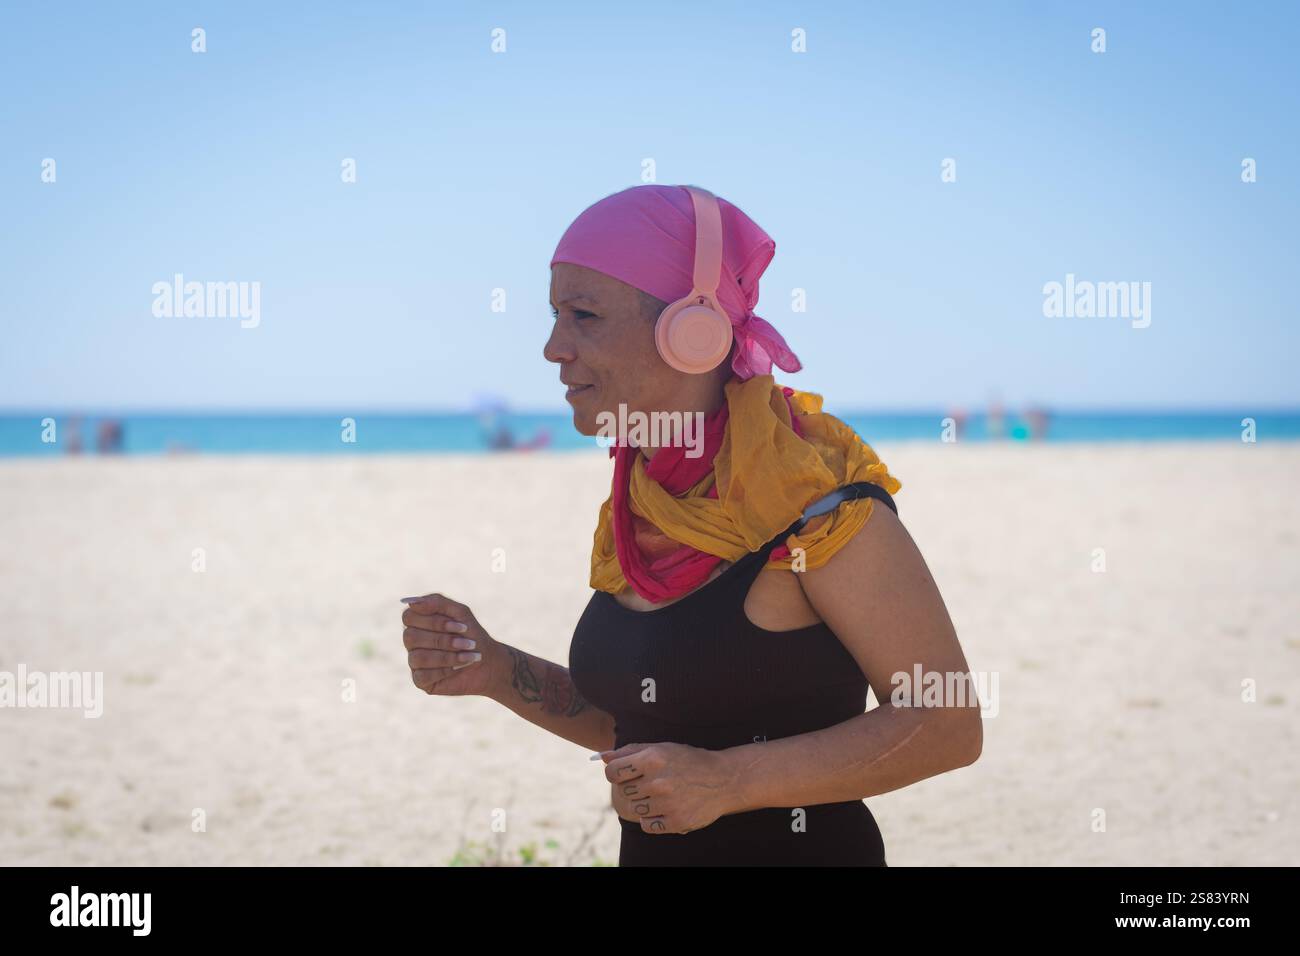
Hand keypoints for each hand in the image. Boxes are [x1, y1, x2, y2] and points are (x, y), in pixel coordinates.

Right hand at [401, 593, 499, 697]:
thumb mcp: (460, 612)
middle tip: (467, 642)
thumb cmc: (472, 634)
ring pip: (417, 657)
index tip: (460, 626)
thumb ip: (437, 602)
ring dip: (447, 656)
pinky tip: (457, 669)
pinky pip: (422, 676)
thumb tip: (411, 602)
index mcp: (418, 622)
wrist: (487, 661)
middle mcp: (412, 641)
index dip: (433, 622)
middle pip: (410, 637)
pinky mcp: (420, 680)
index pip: (408, 616)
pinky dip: (444, 671)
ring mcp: (414, 661)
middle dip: (443, 640)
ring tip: (468, 655)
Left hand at [599, 741, 737, 834]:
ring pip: (635, 808)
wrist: (723, 780)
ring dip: (644, 803)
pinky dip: (653, 819)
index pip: (613, 772)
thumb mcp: (661, 748)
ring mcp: (667, 803)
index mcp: (653, 758)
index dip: (615, 773)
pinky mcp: (675, 822)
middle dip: (633, 787)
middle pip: (624, 791)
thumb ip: (630, 751)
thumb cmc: (688, 760)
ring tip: (661, 795)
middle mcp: (658, 781)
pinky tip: (666, 808)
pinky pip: (647, 825)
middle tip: (651, 783)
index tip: (623, 774)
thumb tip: (602, 757)